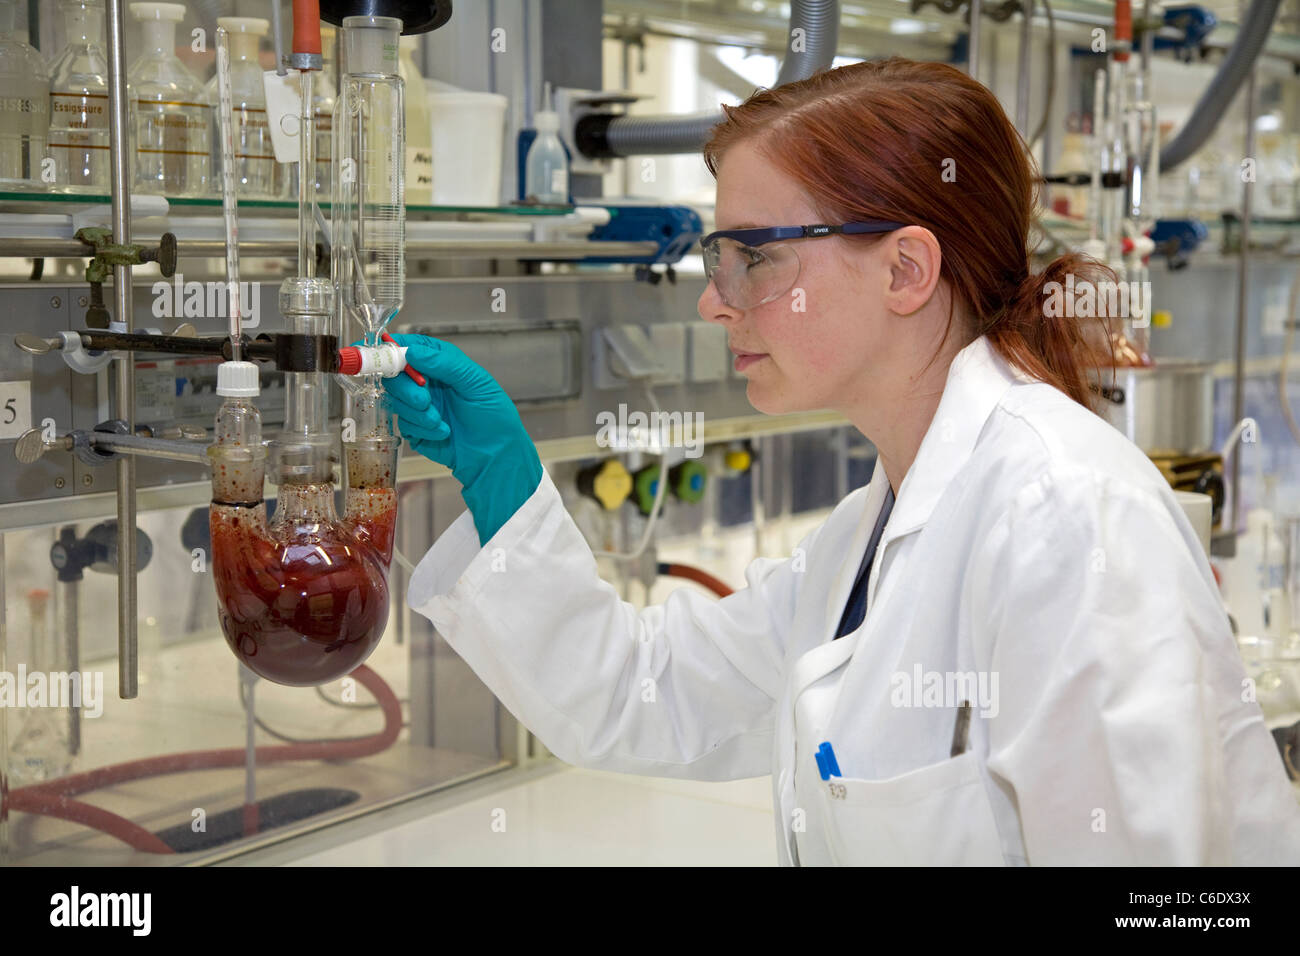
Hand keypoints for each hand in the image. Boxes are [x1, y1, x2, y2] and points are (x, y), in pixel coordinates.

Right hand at [381, 334, 542, 544]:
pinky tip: (443, 433)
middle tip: (425, 400)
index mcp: (440, 362)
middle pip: (393, 375)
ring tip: (441, 421)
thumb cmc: (493, 415)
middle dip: (406, 389)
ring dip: (418, 413)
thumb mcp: (475, 382)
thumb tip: (411, 351)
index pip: (407, 347)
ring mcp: (419, 406)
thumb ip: (443, 363)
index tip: (374, 353)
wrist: (496, 456)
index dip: (388, 348)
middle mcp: (426, 381)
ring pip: (396, 401)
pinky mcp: (415, 429)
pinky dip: (422, 429)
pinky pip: (404, 424)